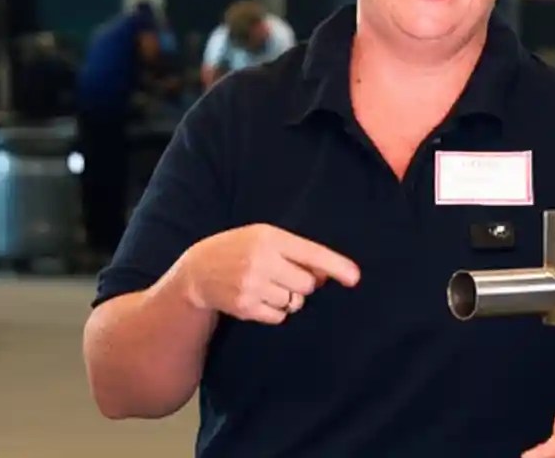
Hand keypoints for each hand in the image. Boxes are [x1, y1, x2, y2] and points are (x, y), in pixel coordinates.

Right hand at [178, 224, 360, 323]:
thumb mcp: (265, 238)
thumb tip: (326, 275)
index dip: (336, 266)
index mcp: (269, 238)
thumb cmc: (240, 249)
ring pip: (294, 302)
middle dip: (304, 284)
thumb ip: (296, 252)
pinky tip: (259, 297)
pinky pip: (279, 317)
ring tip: (268, 285)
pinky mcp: (245, 307)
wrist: (198, 271)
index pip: (311, 253)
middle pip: (307, 284)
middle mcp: (261, 261)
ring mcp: (251, 286)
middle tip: (286, 275)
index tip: (355, 277)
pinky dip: (275, 311)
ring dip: (289, 298)